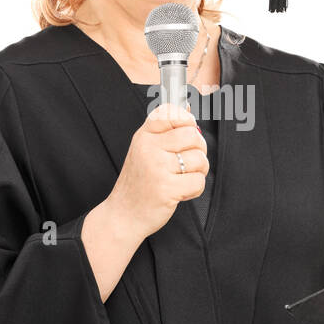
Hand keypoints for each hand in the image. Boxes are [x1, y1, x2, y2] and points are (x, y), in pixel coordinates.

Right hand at [106, 102, 208, 238]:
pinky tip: (180, 192)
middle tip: (187, 162)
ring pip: (200, 159)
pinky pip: (198, 181)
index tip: (186, 134)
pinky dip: (194, 189)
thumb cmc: (138, 183)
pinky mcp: (167, 189)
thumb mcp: (143, 150)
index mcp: (144, 136)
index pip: (172, 113)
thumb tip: (185, 107)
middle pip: (193, 135)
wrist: (123, 215)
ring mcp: (157, 168)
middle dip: (199, 150)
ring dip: (198, 172)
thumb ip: (163, 131)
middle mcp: (149, 148)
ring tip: (182, 179)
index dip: (186, 121)